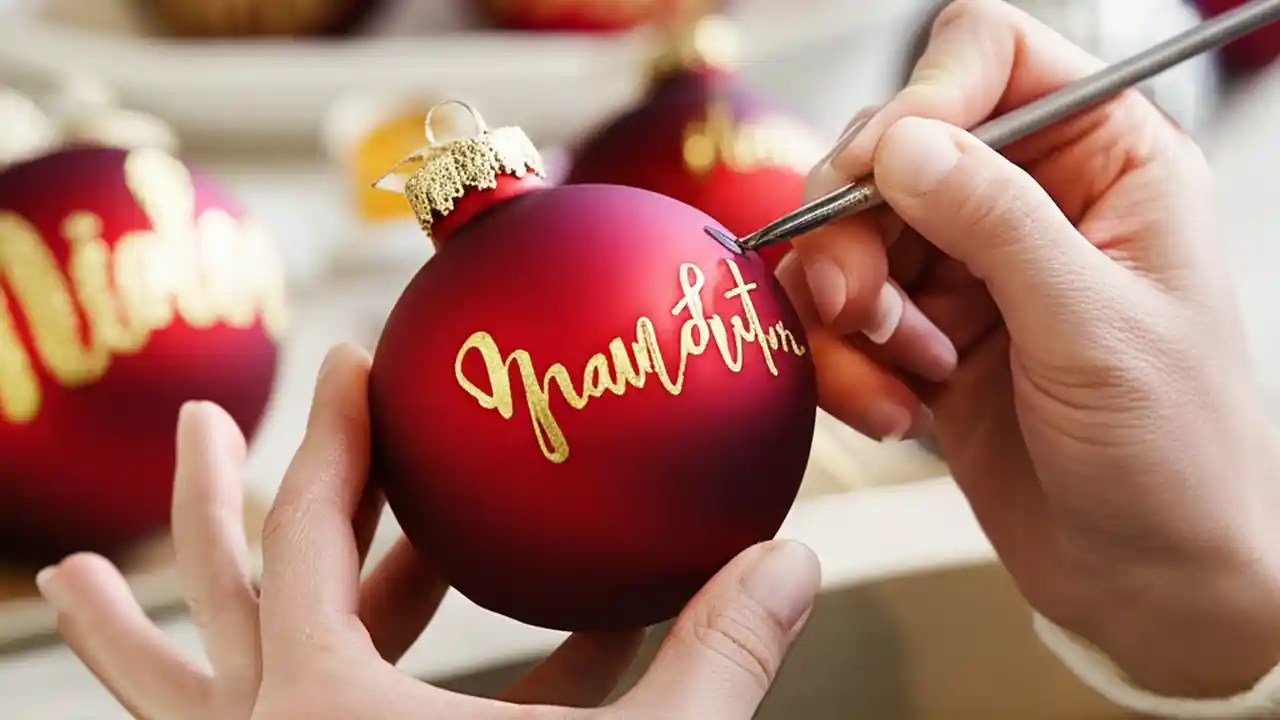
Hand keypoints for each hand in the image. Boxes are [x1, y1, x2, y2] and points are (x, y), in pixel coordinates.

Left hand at [37, 344, 819, 718]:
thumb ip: (713, 661)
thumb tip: (796, 559)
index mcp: (323, 710)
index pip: (306, 530)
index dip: (337, 434)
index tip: (354, 359)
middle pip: (225, 591)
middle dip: (214, 499)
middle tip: (208, 420)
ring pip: (209, 680)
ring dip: (188, 614)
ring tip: (115, 567)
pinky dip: (314, 676)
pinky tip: (379, 656)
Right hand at [777, 0, 1279, 697]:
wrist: (1150, 584)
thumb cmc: (1177, 458)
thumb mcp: (1095, 329)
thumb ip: (997, 222)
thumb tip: (904, 142)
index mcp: (1106, 162)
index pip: (990, 59)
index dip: (923, 99)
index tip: (881, 173)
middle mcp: (1029, 202)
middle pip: (891, 149)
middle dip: (855, 225)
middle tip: (857, 299)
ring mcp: (970, 270)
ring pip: (849, 234)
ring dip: (848, 307)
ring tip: (899, 373)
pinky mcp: (925, 335)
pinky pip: (842, 316)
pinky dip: (847, 363)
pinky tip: (897, 409)